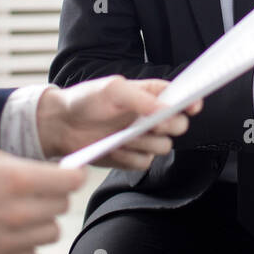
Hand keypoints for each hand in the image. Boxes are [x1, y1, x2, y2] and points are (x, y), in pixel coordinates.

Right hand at [0, 143, 85, 253]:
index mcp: (16, 179)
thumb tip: (44, 171)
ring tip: (18, 212)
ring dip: (41, 221)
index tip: (67, 174)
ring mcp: (8, 240)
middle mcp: (18, 212)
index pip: (71, 181)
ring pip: (51, 233)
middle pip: (63, 207)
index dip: (72, 175)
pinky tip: (5, 231)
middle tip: (35, 190)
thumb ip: (18, 163)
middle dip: (53, 195)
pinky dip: (24, 244)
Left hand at [36, 75, 201, 169]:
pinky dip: (130, 157)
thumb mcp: (112, 90)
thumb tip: (168, 109)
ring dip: (145, 143)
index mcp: (150, 95)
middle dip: (167, 126)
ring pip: (163, 147)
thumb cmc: (85, 100)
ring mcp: (142, 139)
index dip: (190, 102)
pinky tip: (113, 147)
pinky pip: (144, 163)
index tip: (192, 107)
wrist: (61, 125)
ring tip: (122, 135)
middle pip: (178, 126)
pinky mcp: (131, 157)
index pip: (180, 97)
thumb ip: (142, 99)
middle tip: (148, 124)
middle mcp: (150, 117)